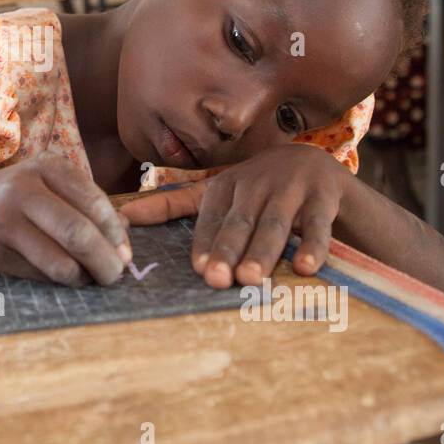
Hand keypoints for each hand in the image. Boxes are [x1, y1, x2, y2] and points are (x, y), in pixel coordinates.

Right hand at [0, 154, 131, 285]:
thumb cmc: (15, 198)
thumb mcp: (48, 186)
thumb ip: (86, 205)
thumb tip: (125, 241)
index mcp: (45, 166)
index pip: (94, 201)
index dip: (115, 232)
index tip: (125, 251)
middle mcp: (23, 190)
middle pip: (78, 233)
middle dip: (106, 260)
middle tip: (117, 274)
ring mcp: (5, 222)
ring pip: (60, 261)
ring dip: (84, 277)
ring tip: (92, 279)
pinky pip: (39, 275)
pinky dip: (60, 281)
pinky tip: (64, 277)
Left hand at [120, 144, 348, 287]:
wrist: (314, 165)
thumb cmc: (254, 188)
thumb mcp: (215, 192)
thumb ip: (172, 206)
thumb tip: (121, 219)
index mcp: (226, 185)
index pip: (212, 217)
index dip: (205, 242)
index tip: (198, 270)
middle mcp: (255, 183)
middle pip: (240, 221)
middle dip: (228, 249)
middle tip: (218, 279)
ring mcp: (290, 189)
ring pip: (275, 223)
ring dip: (263, 251)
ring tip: (252, 278)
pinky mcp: (322, 198)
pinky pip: (318, 225)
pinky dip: (313, 246)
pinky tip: (306, 268)